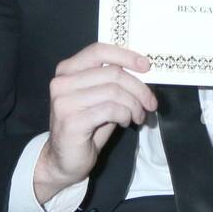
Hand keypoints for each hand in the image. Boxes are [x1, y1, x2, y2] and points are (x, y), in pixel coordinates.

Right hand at [34, 41, 155, 202]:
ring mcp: (64, 101)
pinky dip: (125, 115)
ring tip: (138, 116)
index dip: (126, 56)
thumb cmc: (87, 126)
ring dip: (134, 104)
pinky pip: (110, 110)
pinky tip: (126, 122)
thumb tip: (143, 70)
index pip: (99, 50)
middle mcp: (62, 82)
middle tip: (150, 103)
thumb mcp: (101, 97)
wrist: (64, 161)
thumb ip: (114, 81)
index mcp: (67, 70)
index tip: (146, 67)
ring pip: (114, 91)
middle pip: (112, 73)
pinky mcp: (71, 121)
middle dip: (139, 88)